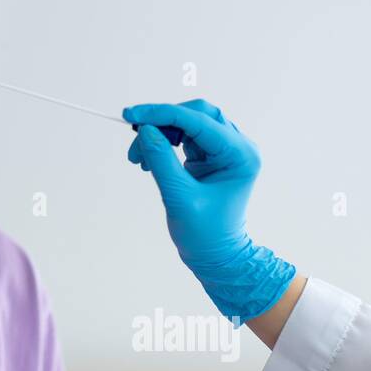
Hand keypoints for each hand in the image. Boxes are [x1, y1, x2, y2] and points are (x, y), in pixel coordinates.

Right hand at [123, 99, 295, 323]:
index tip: (131, 115)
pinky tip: (148, 160)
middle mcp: (237, 147)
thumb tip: (144, 129)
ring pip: (188, 122)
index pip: (198, 121)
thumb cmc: (205, 233)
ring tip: (138, 158)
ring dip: (160, 133)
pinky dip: (164, 142)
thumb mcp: (179, 196)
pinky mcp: (211, 155)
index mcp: (240, 155)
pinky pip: (185, 136)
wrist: (216, 256)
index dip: (162, 114)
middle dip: (162, 121)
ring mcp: (225, 149)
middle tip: (134, 134)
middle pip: (196, 114)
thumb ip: (161, 160)